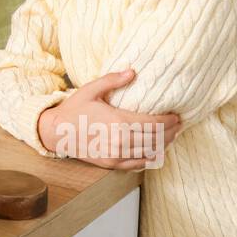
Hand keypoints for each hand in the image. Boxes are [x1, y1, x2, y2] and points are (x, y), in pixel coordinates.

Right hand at [36, 70, 181, 169]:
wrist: (56, 132)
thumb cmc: (74, 109)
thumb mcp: (91, 89)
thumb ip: (113, 80)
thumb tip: (132, 72)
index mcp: (118, 122)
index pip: (154, 123)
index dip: (169, 121)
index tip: (177, 116)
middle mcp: (120, 141)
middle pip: (156, 138)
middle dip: (171, 132)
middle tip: (179, 125)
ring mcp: (116, 155)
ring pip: (150, 152)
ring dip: (164, 145)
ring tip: (172, 136)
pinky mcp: (112, 164)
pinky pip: (138, 163)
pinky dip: (150, 158)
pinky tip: (156, 151)